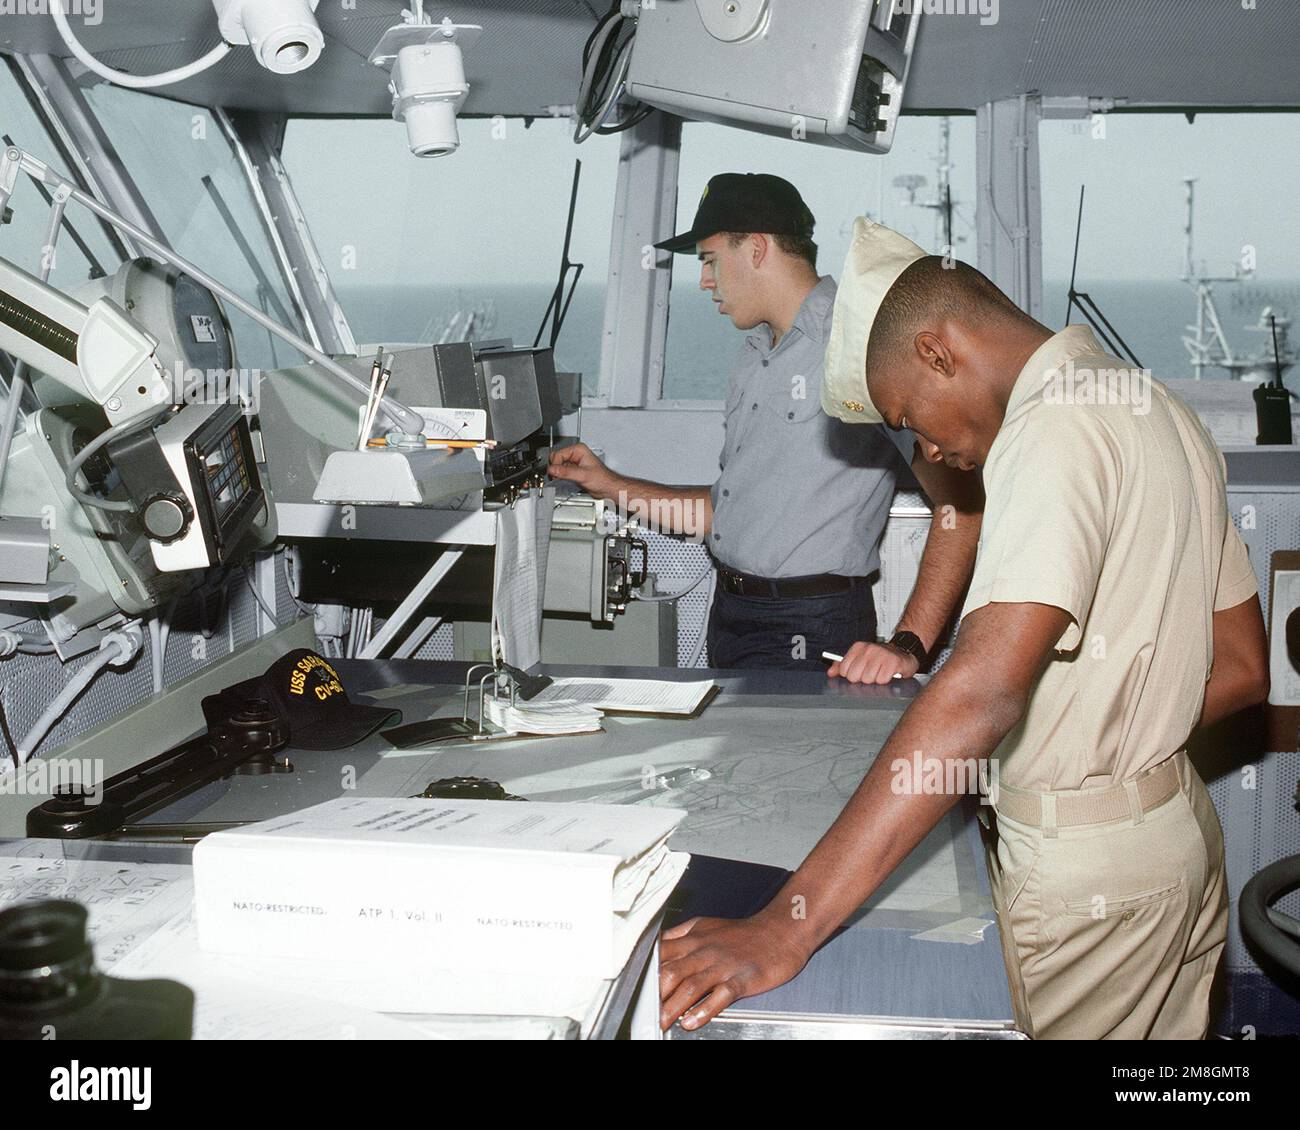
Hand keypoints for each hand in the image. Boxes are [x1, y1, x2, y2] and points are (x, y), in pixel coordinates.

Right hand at [548, 441, 620, 498]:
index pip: (558, 454)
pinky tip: (567, 482)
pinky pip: (561, 472)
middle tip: (559, 477)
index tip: (555, 474)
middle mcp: (576, 454)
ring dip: (558, 474)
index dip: (555, 465)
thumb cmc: (603, 479)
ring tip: (565, 480)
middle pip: (556, 459)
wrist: (607, 488)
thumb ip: (566, 472)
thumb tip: (553, 469)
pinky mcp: (573, 471)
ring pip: (557, 466)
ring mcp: (574, 463)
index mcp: (579, 450)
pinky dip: (561, 477)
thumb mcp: (583, 475)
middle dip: (556, 469)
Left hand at [659, 914, 810, 1031]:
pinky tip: (692, 1020)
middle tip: (646, 1013)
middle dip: (655, 995)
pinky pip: (720, 995)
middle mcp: (705, 952)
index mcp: (694, 939)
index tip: (636, 990)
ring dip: (673, 1007)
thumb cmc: (743, 932)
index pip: (661, 955)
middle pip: (671, 973)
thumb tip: (657, 945)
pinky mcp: (742, 979)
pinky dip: (704, 1009)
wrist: (780, 931)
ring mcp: (723, 966)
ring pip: (691, 986)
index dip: (646, 974)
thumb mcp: (705, 925)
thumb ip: (680, 935)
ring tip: (663, 1022)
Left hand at [828, 640, 919, 683]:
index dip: (851, 675)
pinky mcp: (893, 662)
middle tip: (871, 673)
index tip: (859, 671)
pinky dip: (885, 680)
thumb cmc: (880, 657)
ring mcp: (881, 655)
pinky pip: (882, 680)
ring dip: (875, 679)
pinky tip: (888, 674)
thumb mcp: (860, 658)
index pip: (844, 670)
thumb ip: (843, 665)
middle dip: (862, 678)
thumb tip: (831, 673)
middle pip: (854, 677)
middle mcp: (868, 649)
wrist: (904, 651)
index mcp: (858, 647)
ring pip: (868, 679)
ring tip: (880, 672)